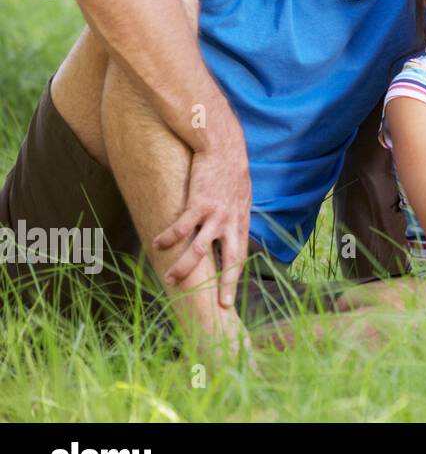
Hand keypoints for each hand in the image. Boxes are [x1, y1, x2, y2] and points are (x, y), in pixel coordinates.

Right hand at [153, 140, 252, 307]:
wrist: (224, 148)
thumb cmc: (229, 174)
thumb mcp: (239, 199)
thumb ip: (233, 219)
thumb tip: (226, 236)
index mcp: (240, 223)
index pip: (239, 257)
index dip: (233, 278)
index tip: (227, 300)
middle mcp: (231, 222)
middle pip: (230, 259)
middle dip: (225, 283)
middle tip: (220, 305)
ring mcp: (216, 213)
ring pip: (201, 247)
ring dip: (185, 266)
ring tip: (170, 279)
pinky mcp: (199, 202)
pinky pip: (182, 225)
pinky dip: (169, 236)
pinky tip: (157, 244)